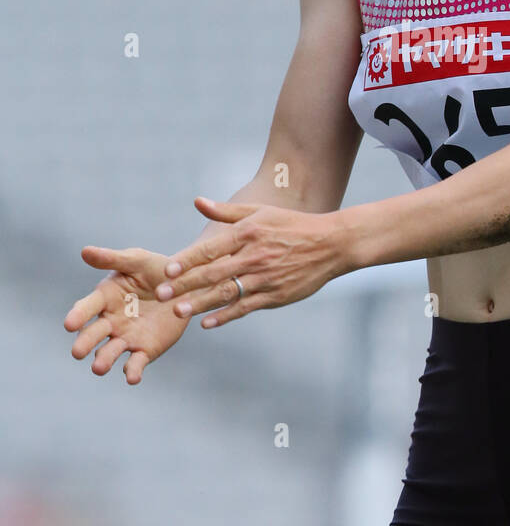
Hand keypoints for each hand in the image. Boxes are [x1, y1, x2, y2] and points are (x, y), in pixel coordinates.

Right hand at [64, 247, 190, 384]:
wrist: (186, 286)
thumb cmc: (156, 269)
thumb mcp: (137, 260)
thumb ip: (113, 258)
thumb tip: (85, 251)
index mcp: (105, 298)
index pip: (87, 307)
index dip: (78, 315)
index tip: (69, 324)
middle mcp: (110, 321)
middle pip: (94, 334)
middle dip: (85, 342)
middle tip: (77, 352)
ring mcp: (126, 337)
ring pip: (110, 351)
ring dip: (104, 359)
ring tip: (99, 367)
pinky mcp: (145, 350)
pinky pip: (136, 363)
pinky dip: (133, 372)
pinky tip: (132, 377)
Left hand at [155, 197, 351, 328]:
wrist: (331, 244)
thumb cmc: (293, 225)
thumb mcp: (260, 212)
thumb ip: (226, 212)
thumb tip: (197, 202)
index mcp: (248, 233)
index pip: (211, 248)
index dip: (187, 260)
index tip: (167, 269)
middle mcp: (254, 256)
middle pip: (213, 273)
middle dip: (185, 284)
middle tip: (161, 294)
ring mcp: (265, 278)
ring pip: (227, 293)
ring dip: (200, 303)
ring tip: (178, 312)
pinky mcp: (275, 296)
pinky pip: (245, 307)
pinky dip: (225, 316)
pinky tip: (207, 323)